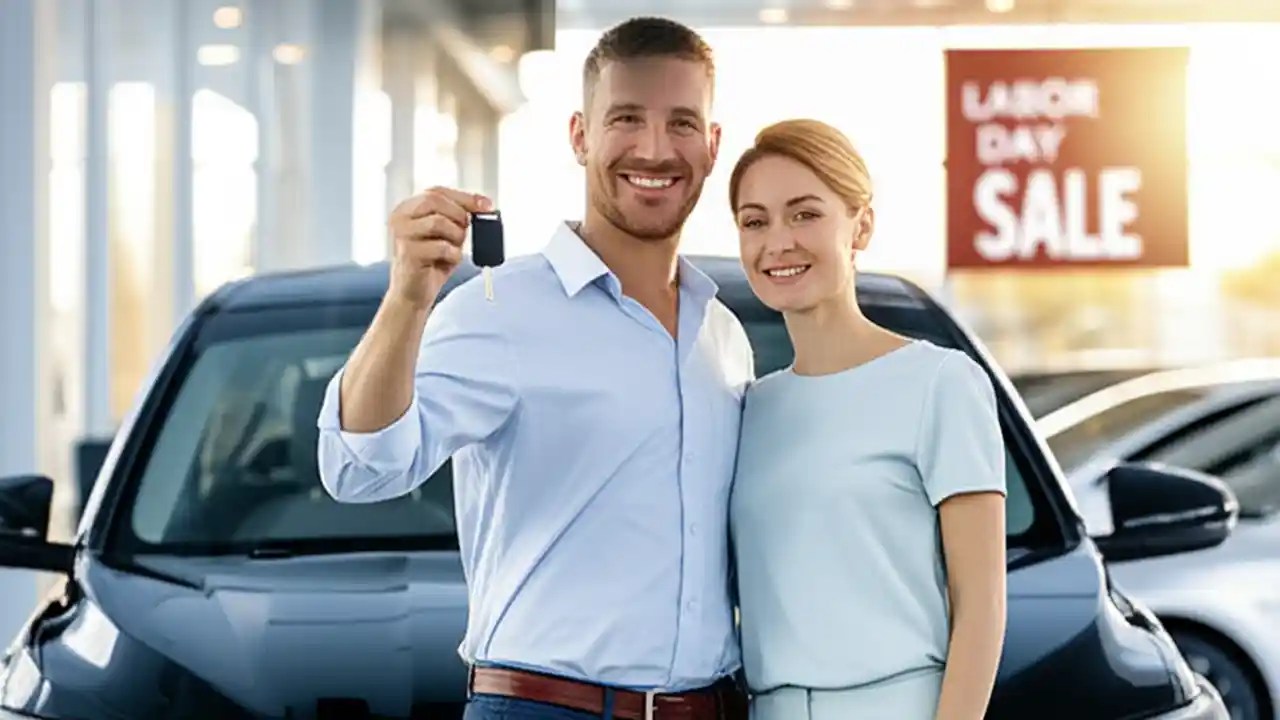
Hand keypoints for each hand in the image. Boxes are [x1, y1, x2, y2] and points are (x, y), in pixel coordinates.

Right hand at [386, 186, 492, 308]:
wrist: (414, 293)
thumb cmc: (432, 262)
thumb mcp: (448, 234)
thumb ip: (460, 217)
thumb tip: (484, 205)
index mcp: (407, 208)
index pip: (436, 192)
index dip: (464, 196)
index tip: (487, 205)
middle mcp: (400, 218)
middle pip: (434, 200)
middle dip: (459, 214)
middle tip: (468, 229)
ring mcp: (401, 235)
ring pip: (438, 222)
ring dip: (456, 236)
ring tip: (454, 249)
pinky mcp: (408, 253)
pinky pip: (441, 247)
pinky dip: (453, 254)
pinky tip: (448, 262)